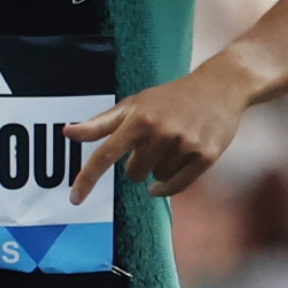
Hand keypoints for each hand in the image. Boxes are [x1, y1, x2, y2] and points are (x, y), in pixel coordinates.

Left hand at [65, 57, 253, 202]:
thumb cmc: (169, 98)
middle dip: (139, 163)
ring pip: (157, 179)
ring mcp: (185, 144)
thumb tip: (68, 133)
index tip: (74, 199)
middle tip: (154, 142)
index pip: (106, 153)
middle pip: (134, 173)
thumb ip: (101, 123)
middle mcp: (161, 132)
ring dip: (160, 168)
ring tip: (173, 144)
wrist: (219, 87)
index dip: (88, 178)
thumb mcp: (134, 105)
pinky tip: (167, 177)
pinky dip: (168, 186)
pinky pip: (177, 186)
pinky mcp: (206, 156)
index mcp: (139, 118)